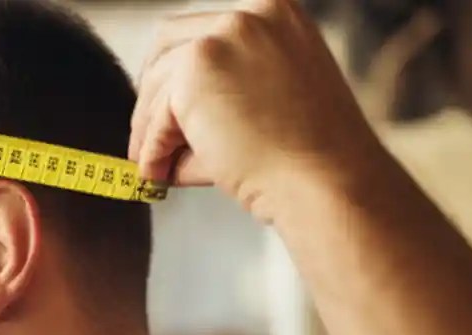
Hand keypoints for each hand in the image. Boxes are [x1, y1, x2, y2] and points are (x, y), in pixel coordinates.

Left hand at [129, 0, 386, 221]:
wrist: (325, 180)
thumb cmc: (307, 156)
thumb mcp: (272, 97)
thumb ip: (222, 89)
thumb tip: (158, 117)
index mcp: (274, 13)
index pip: (201, 30)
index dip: (174, 71)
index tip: (162, 104)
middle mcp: (250, 14)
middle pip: (167, 45)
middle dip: (151, 95)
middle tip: (145, 138)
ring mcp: (223, 36)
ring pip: (158, 87)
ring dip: (149, 131)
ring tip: (155, 167)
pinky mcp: (196, 69)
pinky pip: (156, 116)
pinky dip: (151, 149)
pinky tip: (156, 174)